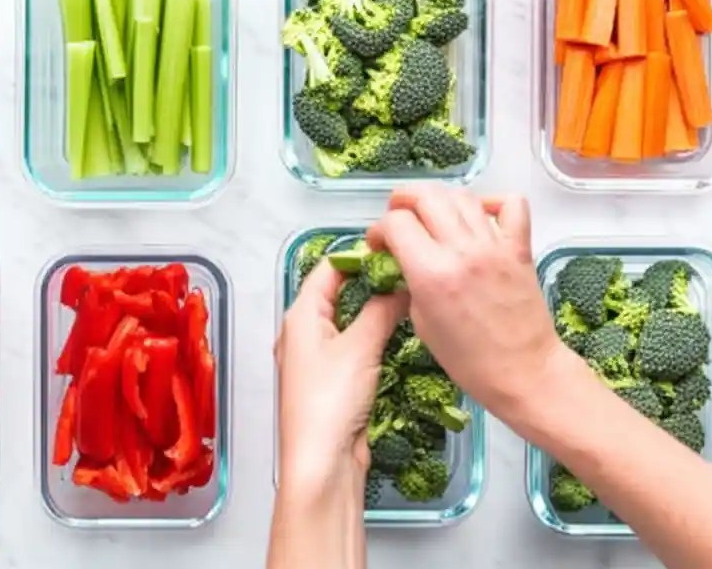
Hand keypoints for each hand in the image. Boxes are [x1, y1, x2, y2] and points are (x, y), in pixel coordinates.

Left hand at [275, 261, 407, 490]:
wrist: (322, 463)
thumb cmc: (330, 402)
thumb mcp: (360, 345)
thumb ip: (382, 310)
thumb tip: (401, 285)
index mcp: (301, 316)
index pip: (329, 268)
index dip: (359, 253)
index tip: (394, 247)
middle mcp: (305, 333)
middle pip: (339, 293)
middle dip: (373, 281)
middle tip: (409, 272)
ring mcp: (320, 359)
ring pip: (350, 320)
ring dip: (377, 309)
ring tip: (411, 297)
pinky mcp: (336, 382)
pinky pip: (357, 346)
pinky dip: (377, 336)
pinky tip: (401, 335)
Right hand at [367, 184, 561, 417]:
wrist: (523, 371)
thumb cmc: (470, 361)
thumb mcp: (422, 324)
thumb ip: (412, 283)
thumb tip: (405, 261)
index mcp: (431, 273)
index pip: (396, 223)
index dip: (379, 229)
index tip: (379, 243)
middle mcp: (462, 250)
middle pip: (426, 196)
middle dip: (404, 199)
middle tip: (398, 214)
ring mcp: (494, 245)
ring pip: (462, 195)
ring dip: (440, 198)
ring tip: (432, 213)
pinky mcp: (520, 247)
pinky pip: (510, 204)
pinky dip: (492, 202)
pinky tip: (480, 216)